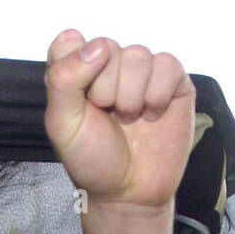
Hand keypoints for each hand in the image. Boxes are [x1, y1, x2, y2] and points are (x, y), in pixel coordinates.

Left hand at [44, 30, 194, 208]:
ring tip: (129, 119)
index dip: (74, 66)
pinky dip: (157, 96)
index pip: (70, 41)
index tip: (80, 98)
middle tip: (107, 117)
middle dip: (104, 90)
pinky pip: (167, 65)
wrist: (128, 192)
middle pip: (106, 47)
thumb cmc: (92, 160)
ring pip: (138, 55)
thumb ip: (64, 81)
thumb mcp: (62, 124)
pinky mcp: (172, 81)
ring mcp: (141, 72)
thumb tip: (98, 46)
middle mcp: (108, 66)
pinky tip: (152, 116)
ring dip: (130, 96)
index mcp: (76, 73)